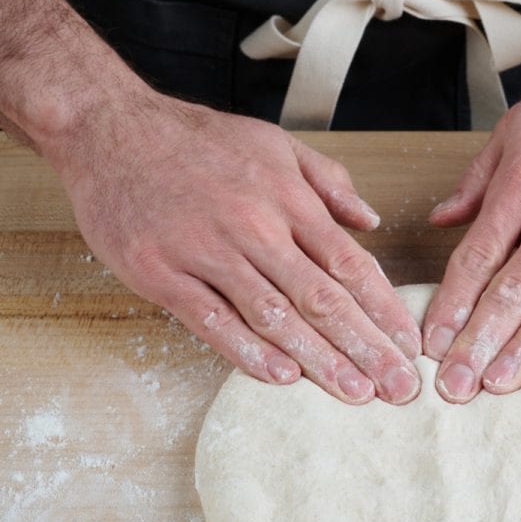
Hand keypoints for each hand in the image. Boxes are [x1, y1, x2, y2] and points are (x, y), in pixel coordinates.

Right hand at [51, 83, 422, 404]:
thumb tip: (370, 221)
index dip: (383, 308)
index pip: (349, 263)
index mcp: (286, 198)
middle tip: (398, 387)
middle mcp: (254, 226)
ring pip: (274, 315)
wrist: (109, 128)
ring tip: (355, 392)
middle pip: (321, 298)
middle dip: (366, 347)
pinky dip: (248, 352)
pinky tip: (282, 377)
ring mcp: (206, 251)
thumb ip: (328, 181)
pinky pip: (212, 321)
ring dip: (318, 359)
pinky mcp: (161, 273)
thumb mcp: (275, 142)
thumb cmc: (195, 138)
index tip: (410, 344)